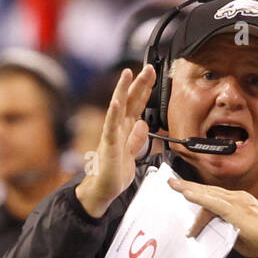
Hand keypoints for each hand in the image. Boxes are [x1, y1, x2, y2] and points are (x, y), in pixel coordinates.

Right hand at [75, 65, 155, 217]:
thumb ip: (137, 138)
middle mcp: (118, 128)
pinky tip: (117, 101)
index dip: (145, 90)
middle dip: (140, 84)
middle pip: (130, 101)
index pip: (137, 105)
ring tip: (127, 74)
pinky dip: (114, 113)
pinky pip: (111, 126)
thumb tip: (143, 124)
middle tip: (149, 67)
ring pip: (118, 108)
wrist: (104, 190)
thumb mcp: (132, 154)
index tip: (152, 75)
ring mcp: (112, 134)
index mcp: (125, 130)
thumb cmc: (114, 172)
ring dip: (123, 90)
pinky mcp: (108, 144)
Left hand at [167, 175, 257, 257]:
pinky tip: (187, 194)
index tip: (184, 191)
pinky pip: (213, 202)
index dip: (198, 194)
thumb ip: (223, 227)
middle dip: (189, 187)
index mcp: (239, 202)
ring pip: (209, 194)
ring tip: (175, 187)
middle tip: (172, 183)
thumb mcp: (237, 233)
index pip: (214, 197)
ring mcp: (237, 201)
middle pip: (209, 191)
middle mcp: (238, 197)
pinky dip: (199, 197)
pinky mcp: (236, 209)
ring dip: (190, 190)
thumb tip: (209, 230)